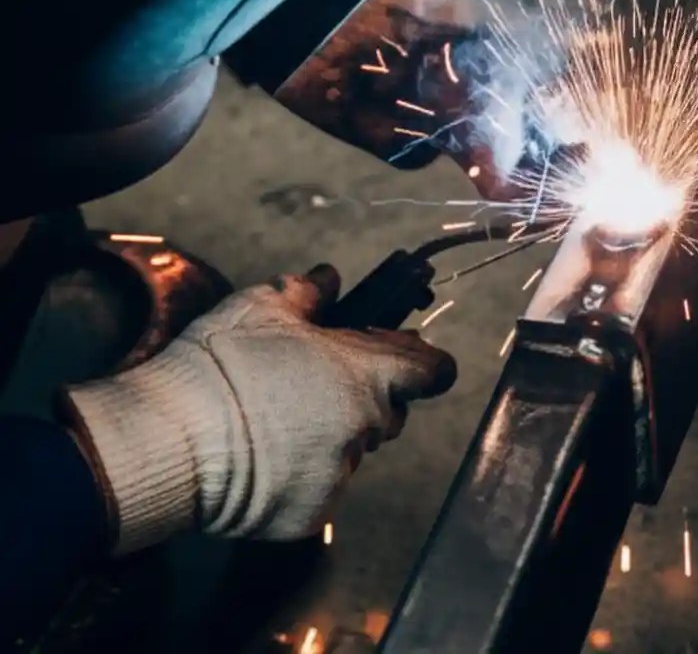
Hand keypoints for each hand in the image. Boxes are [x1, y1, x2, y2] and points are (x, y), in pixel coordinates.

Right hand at [62, 265, 455, 554]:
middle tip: (314, 386)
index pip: (433, 371)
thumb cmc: (219, 365)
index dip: (421, 362)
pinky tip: (262, 460)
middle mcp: (366, 428)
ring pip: (353, 452)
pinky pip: (321, 490)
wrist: (168, 439)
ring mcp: (342, 475)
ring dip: (331, 438)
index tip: (397, 356)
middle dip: (364, 398)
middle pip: (389, 412)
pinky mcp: (313, 515)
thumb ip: (307, 291)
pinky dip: (301, 478)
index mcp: (366, 375)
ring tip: (275, 423)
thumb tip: (330, 278)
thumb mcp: (259, 307)